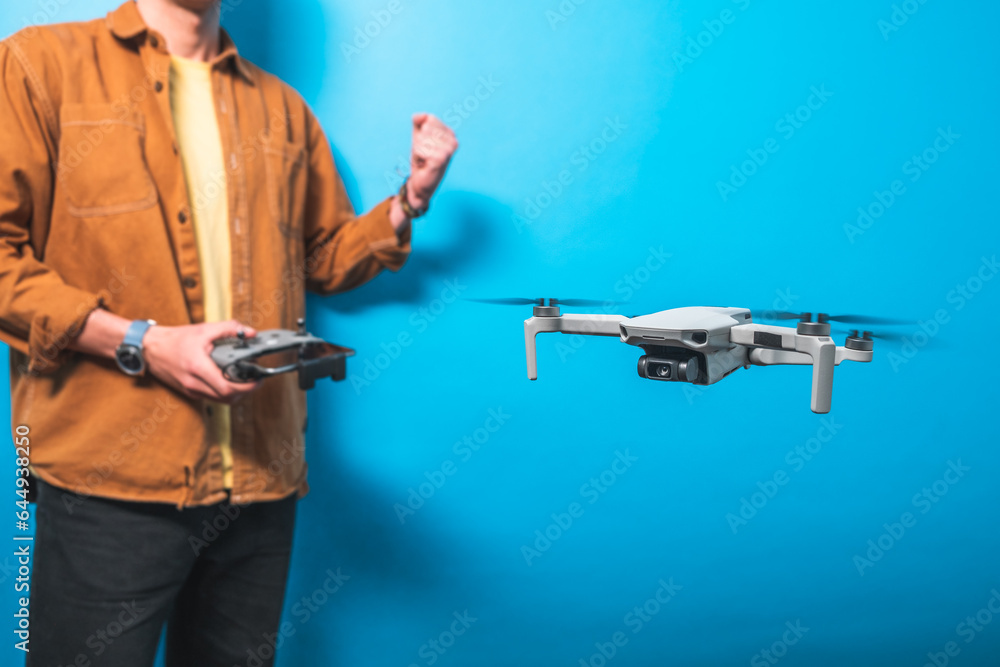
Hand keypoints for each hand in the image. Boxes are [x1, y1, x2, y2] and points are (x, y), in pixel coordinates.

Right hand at [144, 320, 260, 404]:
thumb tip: (250, 333)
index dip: (248, 387)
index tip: (258, 379)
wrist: (150, 348)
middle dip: (246, 391)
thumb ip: (229, 329)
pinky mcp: (189, 392)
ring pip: (220, 401)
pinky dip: (223, 393)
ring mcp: (191, 390)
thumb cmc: (175, 339)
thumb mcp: (204, 329)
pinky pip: (211, 398)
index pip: (228, 388)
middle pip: (227, 398)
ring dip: (235, 394)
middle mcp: (194, 383)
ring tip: (244, 380)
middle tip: (255, 380)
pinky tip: (229, 381)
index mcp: (198, 367)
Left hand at [405, 113, 457, 209]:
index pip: (429, 119)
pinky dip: (417, 156)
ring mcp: (449, 150)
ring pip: (422, 139)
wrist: (419, 182)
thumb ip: (418, 122)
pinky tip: (424, 164)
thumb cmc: (421, 159)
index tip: (425, 145)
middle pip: (425, 128)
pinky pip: (421, 149)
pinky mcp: (442, 159)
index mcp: (450, 133)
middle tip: (424, 154)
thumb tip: (421, 116)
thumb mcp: (418, 136)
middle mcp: (453, 141)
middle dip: (418, 141)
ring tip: (424, 159)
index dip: (420, 131)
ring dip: (418, 150)